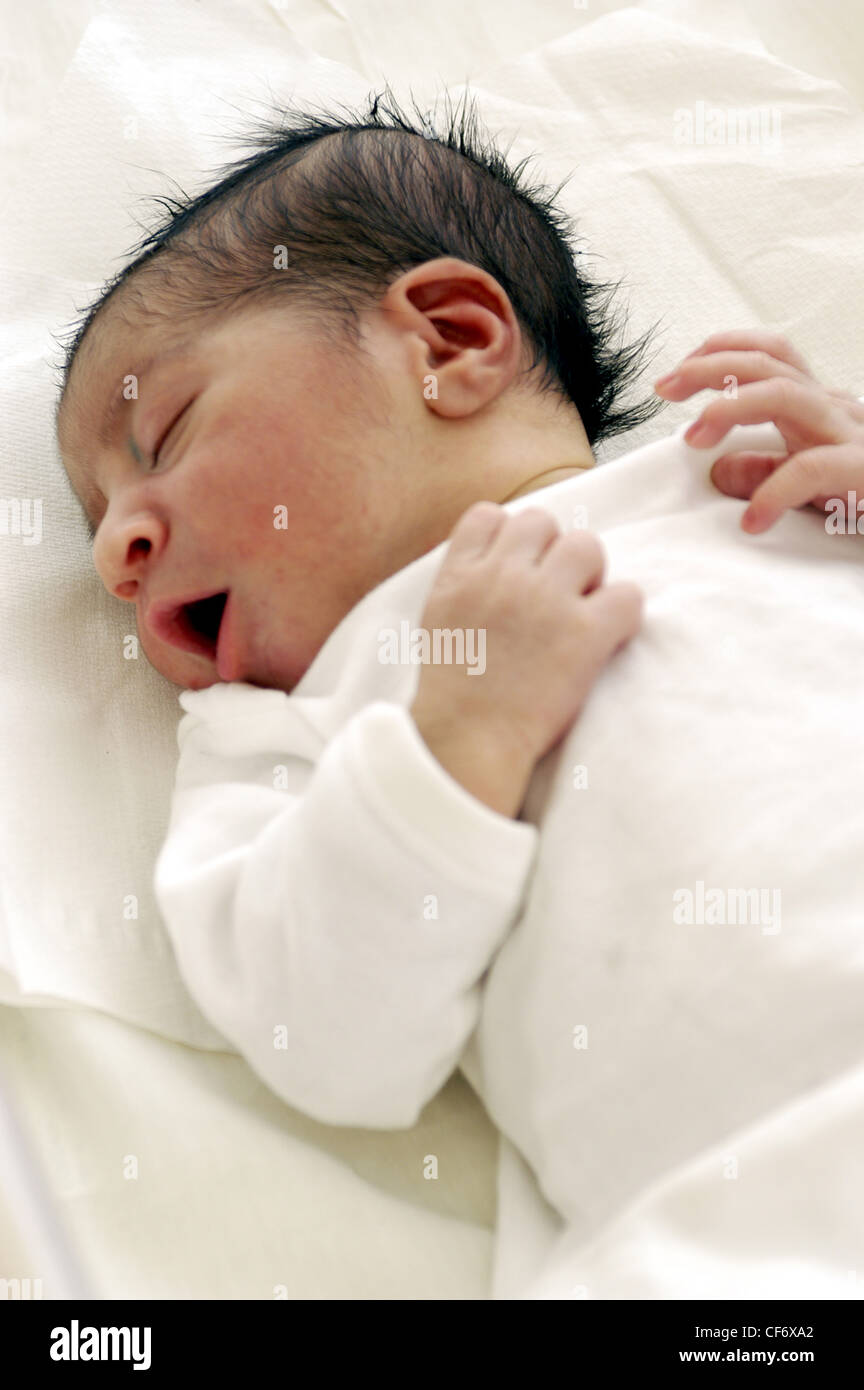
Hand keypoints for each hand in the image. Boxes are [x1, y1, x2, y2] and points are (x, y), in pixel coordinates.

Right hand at [410, 501, 641, 813]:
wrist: (468, 743)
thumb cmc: (452, 695)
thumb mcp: (436, 623)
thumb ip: (460, 584)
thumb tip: (486, 562)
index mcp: (460, 574)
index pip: (489, 515)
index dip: (509, 538)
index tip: (516, 569)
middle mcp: (503, 576)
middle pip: (542, 522)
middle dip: (551, 553)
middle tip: (553, 594)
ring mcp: (546, 601)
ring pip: (588, 546)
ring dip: (589, 576)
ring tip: (580, 613)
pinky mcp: (585, 633)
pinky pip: (628, 594)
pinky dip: (624, 613)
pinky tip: (608, 638)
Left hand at [654, 330, 863, 531]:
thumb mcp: (808, 483)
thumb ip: (765, 472)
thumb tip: (717, 471)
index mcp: (817, 408)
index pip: (770, 355)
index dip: (721, 352)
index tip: (675, 376)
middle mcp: (835, 410)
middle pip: (769, 364)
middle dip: (710, 368)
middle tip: (665, 389)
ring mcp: (852, 436)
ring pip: (787, 395)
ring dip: (731, 406)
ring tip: (692, 436)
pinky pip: (813, 468)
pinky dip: (775, 491)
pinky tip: (752, 519)